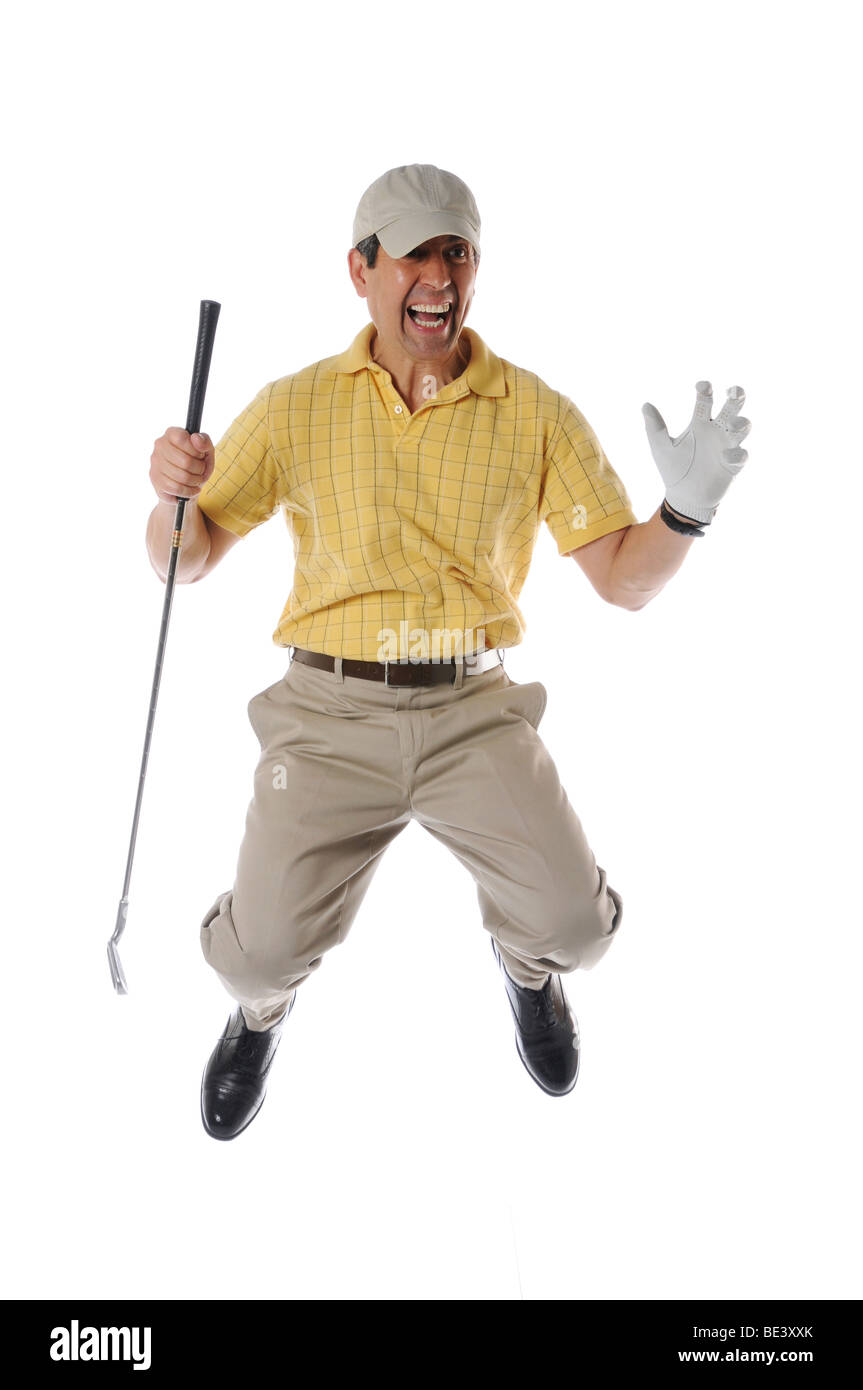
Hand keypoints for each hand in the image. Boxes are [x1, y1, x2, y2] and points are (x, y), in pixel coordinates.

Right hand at [150, 428, 214, 503]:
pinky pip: (176, 488)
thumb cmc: (197, 465)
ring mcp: (155, 462)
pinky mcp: (155, 479)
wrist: (187, 487)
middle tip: (201, 471)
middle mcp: (159, 445)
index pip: (182, 438)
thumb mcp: (207, 453)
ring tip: (197, 480)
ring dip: (195, 481)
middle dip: (199, 469)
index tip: (200, 455)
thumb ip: (205, 442)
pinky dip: (189, 491)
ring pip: (181, 476)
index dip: (196, 450)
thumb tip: (195, 438)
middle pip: (185, 461)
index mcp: (171, 433)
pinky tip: (193, 490)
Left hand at [642, 382, 749, 525]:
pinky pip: (741, 455)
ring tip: (732, 425)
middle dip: (737, 396)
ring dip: (742, 423)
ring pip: (743, 427)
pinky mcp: (733, 465)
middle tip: (733, 391)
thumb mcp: (661, 448)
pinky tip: (725, 457)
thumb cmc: (673, 470)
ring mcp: (727, 447)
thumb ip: (655, 427)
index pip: (706, 400)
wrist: (683, 498)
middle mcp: (716, 431)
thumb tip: (645, 405)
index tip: (701, 387)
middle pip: (732, 407)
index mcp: (699, 424)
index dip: (706, 390)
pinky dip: (736, 454)